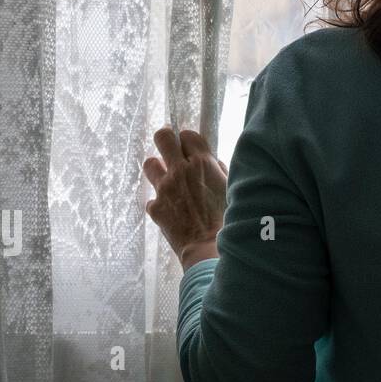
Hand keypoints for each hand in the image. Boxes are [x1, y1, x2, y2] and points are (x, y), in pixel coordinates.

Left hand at [143, 126, 226, 268]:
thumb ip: (218, 171)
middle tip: (169, 147)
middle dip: (166, 139)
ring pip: (149, 163)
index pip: (188, 134)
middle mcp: (181, 171)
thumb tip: (211, 163)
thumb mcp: (231, 188)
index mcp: (203, 163)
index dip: (188, 139)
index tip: (190, 147)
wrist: (209, 247)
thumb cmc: (227, 218)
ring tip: (167, 178)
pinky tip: (172, 209)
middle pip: (163, 137)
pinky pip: (153, 197)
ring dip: (158, 168)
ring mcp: (165, 189)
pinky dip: (161, 201)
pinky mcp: (156, 207)